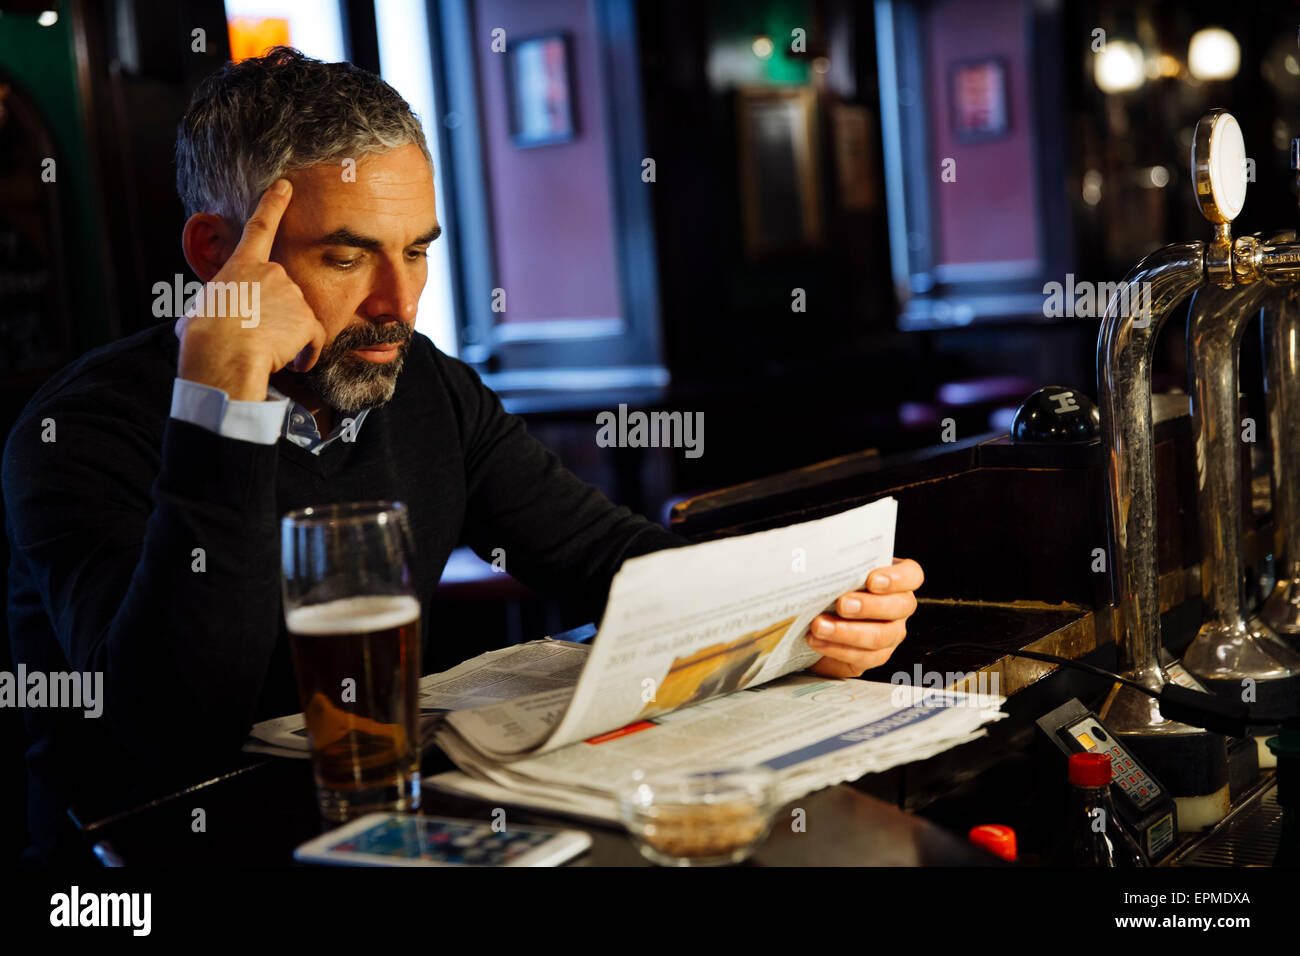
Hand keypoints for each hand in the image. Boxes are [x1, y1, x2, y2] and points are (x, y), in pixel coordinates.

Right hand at [176, 179, 325, 400]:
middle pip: (281, 292)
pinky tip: (297, 364)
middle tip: (253, 335)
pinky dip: (308, 353)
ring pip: (296, 317)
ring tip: (263, 351)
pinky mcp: (308, 319)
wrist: (222, 352)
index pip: (259, 227)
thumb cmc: (202, 336)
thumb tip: (204, 317)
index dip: (273, 204)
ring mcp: (293, 294)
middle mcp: (271, 273)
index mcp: (240, 265)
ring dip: (286, 335)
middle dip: (272, 314)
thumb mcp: (197, 309)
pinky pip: (314, 338)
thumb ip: (213, 303)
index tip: (285, 185)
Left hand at [805, 558, 922, 678]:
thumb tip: (814, 560)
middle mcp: (898, 607)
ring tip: (819, 626)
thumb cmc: (831, 586)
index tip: (872, 580)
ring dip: (846, 632)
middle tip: (841, 604)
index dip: (896, 578)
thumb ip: (836, 565)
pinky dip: (837, 649)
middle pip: (899, 607)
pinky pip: (863, 657)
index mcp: (895, 580)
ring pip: (880, 636)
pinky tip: (817, 640)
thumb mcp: (835, 571)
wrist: (815, 618)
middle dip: (868, 606)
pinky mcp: (874, 656)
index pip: (911, 575)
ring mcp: (890, 633)